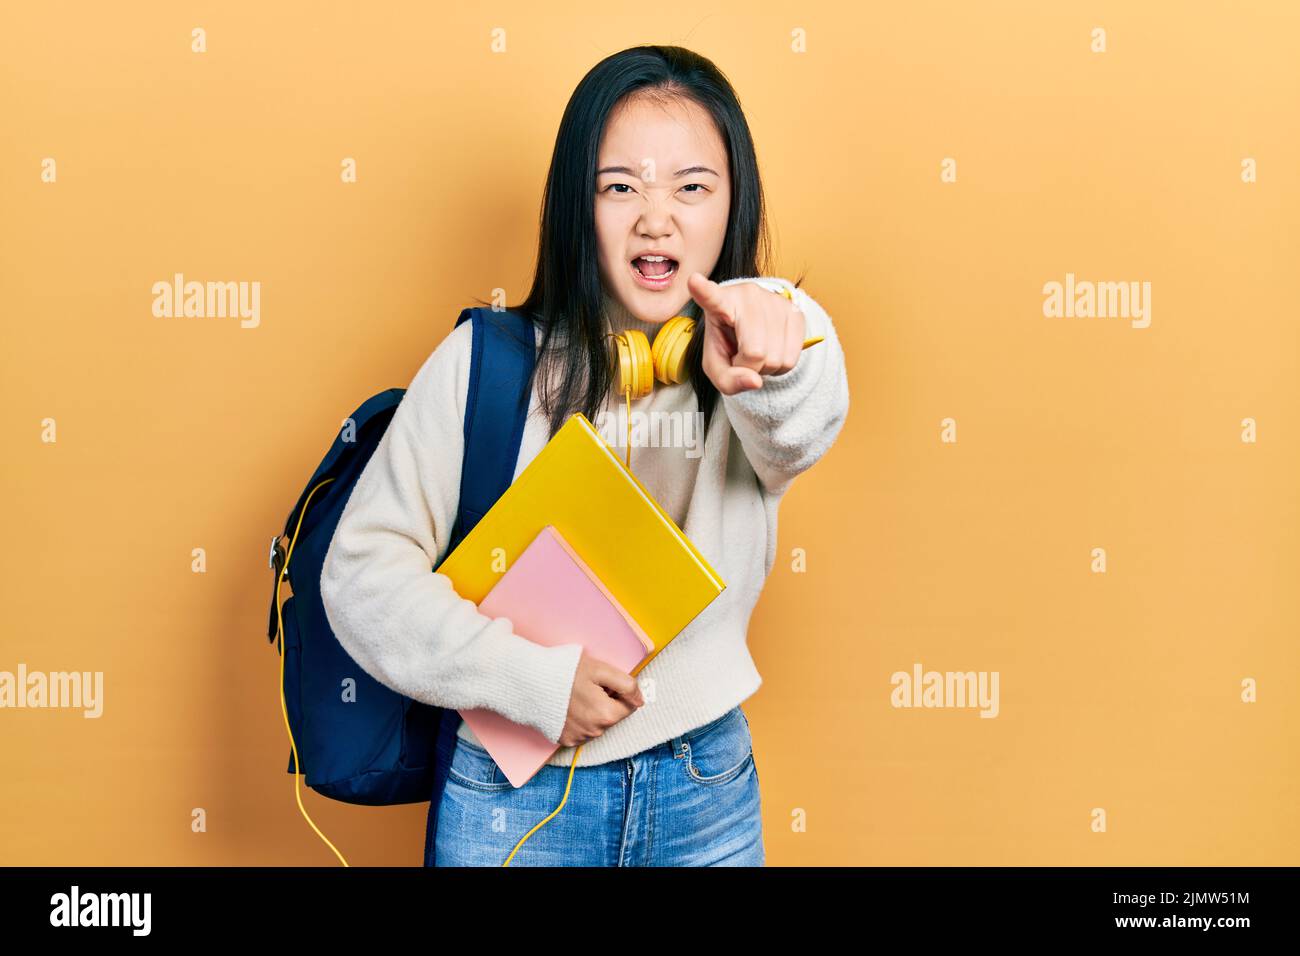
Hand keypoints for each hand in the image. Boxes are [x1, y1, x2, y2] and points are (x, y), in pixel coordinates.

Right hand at [557, 648, 644, 747]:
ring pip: (597, 723)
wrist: (529, 682)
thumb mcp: (600, 670)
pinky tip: (567, 707)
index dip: (617, 691)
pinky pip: (582, 730)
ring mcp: (579, 738)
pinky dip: (579, 720)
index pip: (629, 706)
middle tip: (586, 687)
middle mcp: (595, 732)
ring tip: (574, 696)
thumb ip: (626, 684)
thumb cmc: (565, 672)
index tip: (602, 683)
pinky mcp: (566, 740)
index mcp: (607, 715)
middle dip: (606, 702)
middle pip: (612, 715)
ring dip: (592, 711)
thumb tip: (641, 700)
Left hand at [688, 272, 806, 395]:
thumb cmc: (728, 344)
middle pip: (754, 352)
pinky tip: (771, 351)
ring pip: (775, 358)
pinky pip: (791, 359)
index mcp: (720, 303)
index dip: (704, 291)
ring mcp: (774, 301)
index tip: (694, 280)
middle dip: (748, 367)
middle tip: (741, 357)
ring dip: (765, 367)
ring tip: (756, 352)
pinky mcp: (794, 312)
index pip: (711, 297)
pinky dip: (780, 367)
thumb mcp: (716, 365)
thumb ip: (727, 380)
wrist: (753, 328)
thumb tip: (755, 381)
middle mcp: (748, 295)